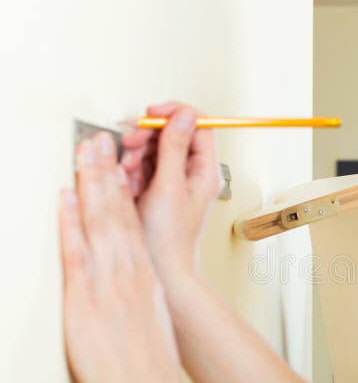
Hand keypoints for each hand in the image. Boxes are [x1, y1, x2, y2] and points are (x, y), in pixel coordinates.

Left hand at [60, 133, 182, 382]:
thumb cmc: (147, 363)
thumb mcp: (152, 321)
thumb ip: (139, 296)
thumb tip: (131, 286)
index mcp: (144, 275)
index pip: (132, 222)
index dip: (121, 189)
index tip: (115, 165)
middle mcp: (128, 270)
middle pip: (116, 212)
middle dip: (106, 172)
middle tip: (98, 140)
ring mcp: (108, 280)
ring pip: (99, 221)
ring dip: (91, 183)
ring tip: (85, 153)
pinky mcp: (85, 297)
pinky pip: (77, 250)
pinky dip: (71, 221)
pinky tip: (66, 197)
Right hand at [120, 102, 220, 277]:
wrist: (158, 268)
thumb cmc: (168, 238)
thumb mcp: (169, 186)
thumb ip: (175, 148)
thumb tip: (184, 115)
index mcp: (205, 171)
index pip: (199, 125)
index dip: (175, 114)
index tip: (152, 115)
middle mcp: (192, 172)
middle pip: (172, 132)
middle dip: (147, 136)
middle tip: (131, 146)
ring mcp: (174, 179)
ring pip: (153, 147)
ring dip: (135, 154)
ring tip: (129, 173)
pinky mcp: (156, 187)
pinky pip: (142, 165)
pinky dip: (131, 169)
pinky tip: (127, 183)